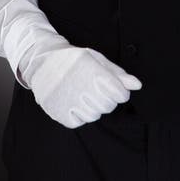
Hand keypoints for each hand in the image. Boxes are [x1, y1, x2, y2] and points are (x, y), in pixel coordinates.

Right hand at [23, 38, 142, 128]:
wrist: (42, 62)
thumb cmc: (74, 60)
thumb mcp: (96, 59)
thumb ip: (117, 73)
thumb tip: (137, 85)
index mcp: (91, 70)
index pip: (119, 93)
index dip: (120, 92)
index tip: (114, 87)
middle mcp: (79, 86)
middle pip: (108, 105)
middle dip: (107, 99)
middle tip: (95, 89)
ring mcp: (67, 100)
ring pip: (94, 115)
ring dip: (93, 107)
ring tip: (83, 94)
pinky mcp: (58, 112)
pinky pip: (79, 122)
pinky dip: (79, 114)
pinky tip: (74, 101)